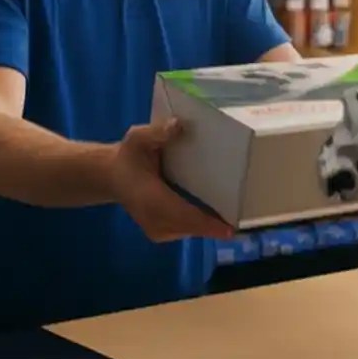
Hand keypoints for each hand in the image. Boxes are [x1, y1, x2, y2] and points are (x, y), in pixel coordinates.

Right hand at [112, 118, 233, 242]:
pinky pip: (187, 230)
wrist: (113, 176)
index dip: (205, 223)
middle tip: (244, 220)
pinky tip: (219, 217)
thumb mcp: (138, 138)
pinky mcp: (161, 234)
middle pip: (190, 227)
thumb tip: (178, 125)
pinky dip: (203, 225)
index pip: (180, 213)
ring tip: (237, 217)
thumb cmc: (129, 156)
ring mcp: (156, 230)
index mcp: (148, 197)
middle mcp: (153, 219)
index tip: (229, 229)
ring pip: (190, 231)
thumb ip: (157, 132)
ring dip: (212, 226)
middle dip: (216, 226)